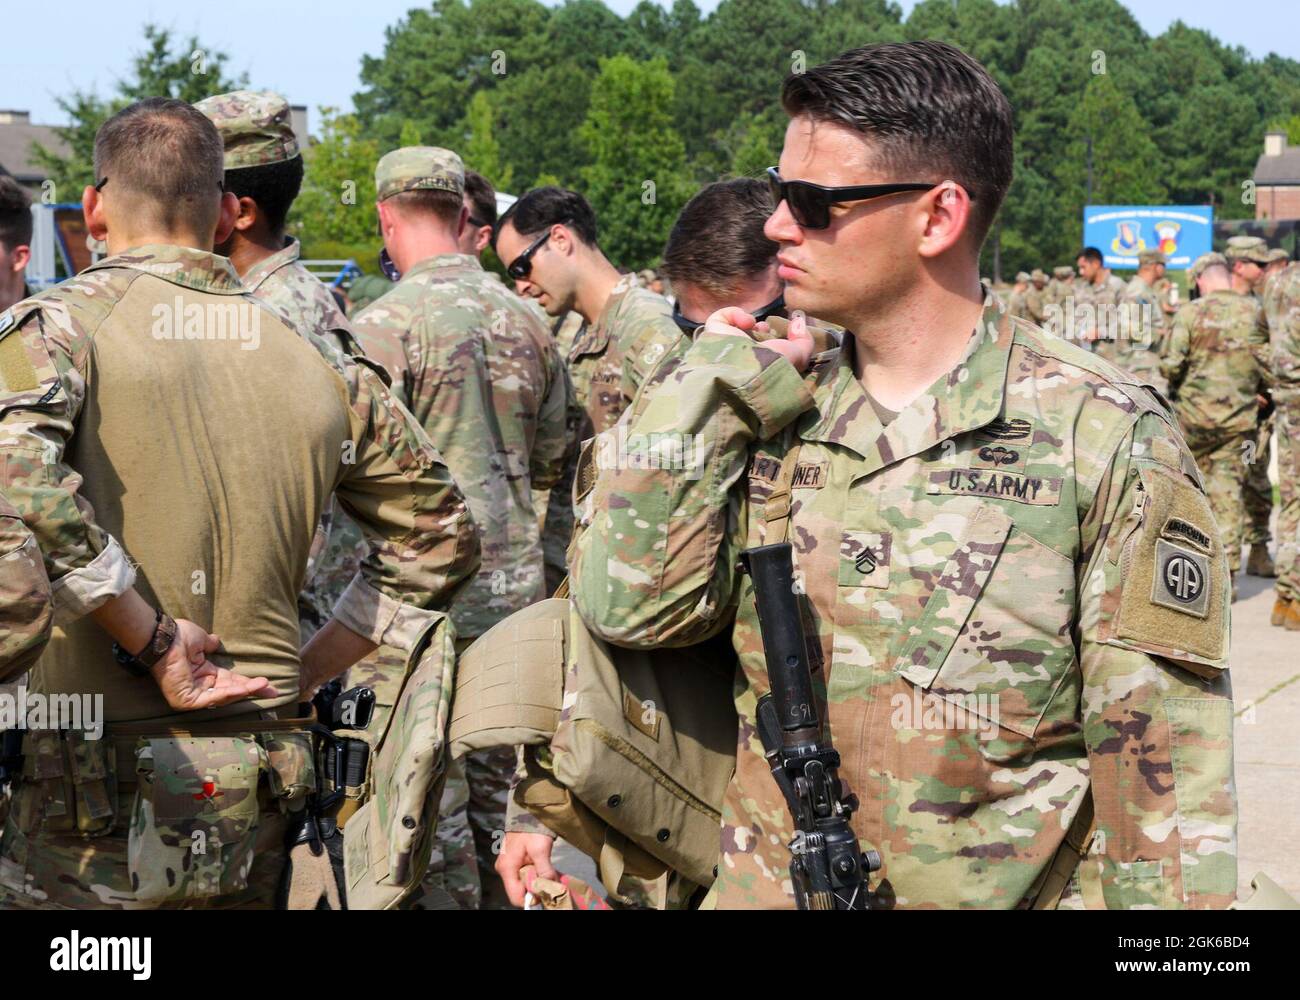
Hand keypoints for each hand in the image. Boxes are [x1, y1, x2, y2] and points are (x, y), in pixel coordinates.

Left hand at [150, 619, 276, 710]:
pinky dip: (228, 694)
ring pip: (223, 696)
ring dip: (244, 691)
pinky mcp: (186, 700)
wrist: (164, 638)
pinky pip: (211, 698)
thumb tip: (216, 640)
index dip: (248, 683)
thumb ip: (209, 644)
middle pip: (231, 691)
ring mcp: (192, 696)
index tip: (267, 683)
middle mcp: (200, 687)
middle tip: (272, 690)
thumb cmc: (178, 637)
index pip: (230, 681)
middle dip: (252, 690)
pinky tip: (244, 689)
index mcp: (204, 674)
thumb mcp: (200, 640)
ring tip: (262, 685)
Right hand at [497, 832, 557, 907]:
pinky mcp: (514, 861)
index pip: (516, 897)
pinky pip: (524, 874)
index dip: (532, 899)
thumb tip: (551, 887)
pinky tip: (547, 869)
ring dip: (538, 881)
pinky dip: (536, 874)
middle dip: (537, 889)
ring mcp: (508, 865)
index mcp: (507, 868)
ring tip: (552, 875)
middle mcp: (504, 869)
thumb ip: (544, 870)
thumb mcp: (540, 849)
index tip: (546, 892)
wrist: (528, 812)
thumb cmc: (532, 829)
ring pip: (523, 883)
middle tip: (552, 882)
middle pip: (520, 890)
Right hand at [704, 306, 814, 373]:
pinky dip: (736, 315)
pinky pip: (722, 317)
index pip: (766, 349)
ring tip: (756, 326)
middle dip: (763, 330)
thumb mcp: (799, 355)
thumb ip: (804, 340)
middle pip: (752, 337)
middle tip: (767, 330)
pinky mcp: (713, 333)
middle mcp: (741, 356)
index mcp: (759, 365)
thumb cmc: (772, 365)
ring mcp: (725, 345)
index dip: (776, 337)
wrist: (745, 369)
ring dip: (750, 323)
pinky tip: (746, 322)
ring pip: (736, 328)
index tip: (786, 332)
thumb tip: (799, 322)